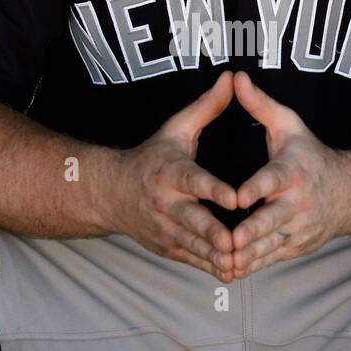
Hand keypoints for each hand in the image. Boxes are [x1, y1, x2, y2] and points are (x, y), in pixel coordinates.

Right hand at [112, 70, 237, 280]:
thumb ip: (207, 107)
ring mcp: (165, 229)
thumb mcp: (175, 129)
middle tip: (237, 243)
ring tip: (239, 264)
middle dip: (215, 234)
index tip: (235, 198)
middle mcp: (166, 203)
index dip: (214, 190)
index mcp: (171, 173)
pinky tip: (230, 272)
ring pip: (193, 246)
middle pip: (193, 222)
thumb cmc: (152, 158)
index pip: (195, 182)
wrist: (111, 193)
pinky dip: (208, 266)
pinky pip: (190, 259)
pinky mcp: (167, 247)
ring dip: (214, 256)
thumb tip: (232, 78)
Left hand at [229, 70, 350, 277]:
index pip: (272, 180)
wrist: (350, 193)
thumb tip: (235, 77)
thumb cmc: (310, 155)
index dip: (255, 189)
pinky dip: (254, 265)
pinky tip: (232, 272)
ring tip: (225, 263)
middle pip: (272, 221)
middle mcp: (297, 203)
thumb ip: (259, 104)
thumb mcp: (289, 125)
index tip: (236, 197)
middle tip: (230, 241)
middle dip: (252, 232)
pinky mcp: (296, 247)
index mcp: (292, 172)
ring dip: (248, 256)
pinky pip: (272, 258)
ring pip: (271, 246)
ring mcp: (298, 229)